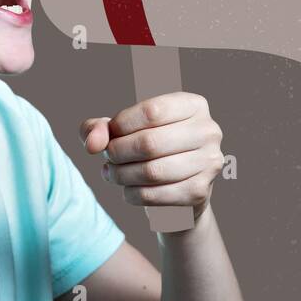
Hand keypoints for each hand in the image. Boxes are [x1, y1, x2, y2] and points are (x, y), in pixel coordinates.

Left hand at [81, 92, 223, 221]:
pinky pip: (155, 195)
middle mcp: (208, 131)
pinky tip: (126, 189)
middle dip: (117, 152)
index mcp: (194, 105)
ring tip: (112, 172)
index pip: (152, 111)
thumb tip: (91, 142)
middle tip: (107, 157)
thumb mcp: (124, 130)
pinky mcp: (200, 192)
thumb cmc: (149, 149)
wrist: (179, 188)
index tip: (109, 134)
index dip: (121, 124)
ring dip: (121, 175)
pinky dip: (131, 194)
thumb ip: (100, 127)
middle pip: (150, 143)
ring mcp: (209, 162)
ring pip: (152, 171)